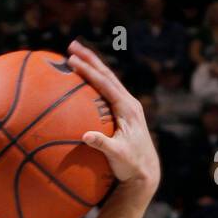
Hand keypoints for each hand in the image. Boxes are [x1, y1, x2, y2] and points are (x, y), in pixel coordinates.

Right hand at [66, 41, 159, 191]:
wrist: (146, 172)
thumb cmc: (131, 165)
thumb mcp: (117, 156)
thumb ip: (102, 145)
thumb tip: (85, 136)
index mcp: (128, 108)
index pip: (106, 84)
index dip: (89, 71)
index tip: (72, 60)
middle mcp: (129, 102)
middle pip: (107, 74)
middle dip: (89, 59)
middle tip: (72, 45)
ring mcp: (127, 106)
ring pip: (107, 80)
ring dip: (92, 66)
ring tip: (75, 56)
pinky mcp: (123, 112)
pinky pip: (106, 91)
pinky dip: (93, 81)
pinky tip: (81, 80)